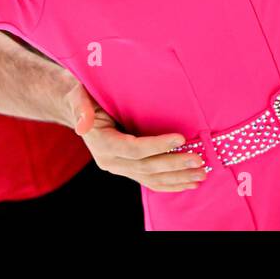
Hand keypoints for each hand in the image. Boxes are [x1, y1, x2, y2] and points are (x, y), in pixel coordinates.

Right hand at [63, 81, 206, 192]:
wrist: (79, 108)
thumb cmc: (84, 95)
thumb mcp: (78, 95)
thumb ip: (81, 108)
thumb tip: (83, 125)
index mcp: (101, 143)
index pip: (134, 149)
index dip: (157, 145)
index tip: (181, 138)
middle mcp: (109, 161)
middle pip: (146, 167)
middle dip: (174, 165)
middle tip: (199, 160)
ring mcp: (119, 168)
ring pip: (151, 178)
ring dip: (178, 178)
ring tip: (201, 174)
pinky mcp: (128, 169)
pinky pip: (150, 181)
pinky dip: (170, 183)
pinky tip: (188, 183)